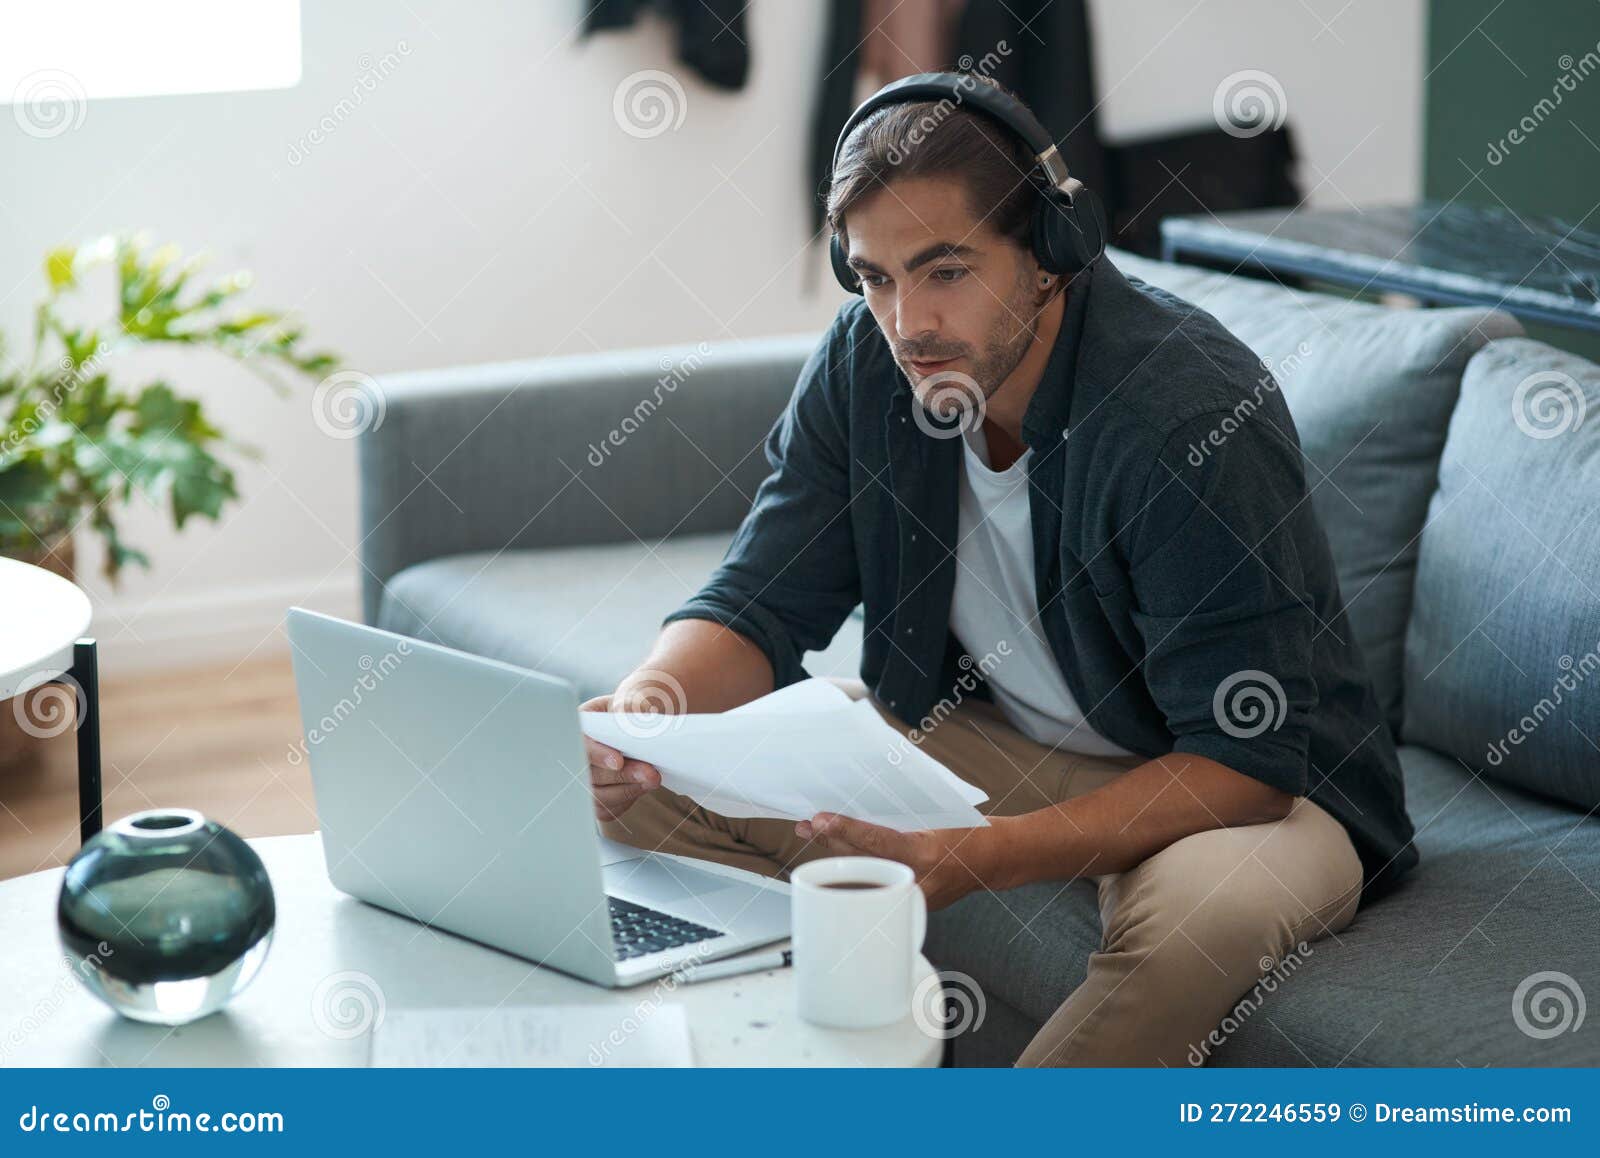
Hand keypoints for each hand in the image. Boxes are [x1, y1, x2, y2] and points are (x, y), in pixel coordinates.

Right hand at [579, 693, 663, 820]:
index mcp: (578, 725)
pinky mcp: (595, 796)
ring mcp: (583, 777)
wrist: (642, 725)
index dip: (596, 754)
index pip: (579, 743)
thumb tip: (625, 716)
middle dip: (621, 777)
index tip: (618, 761)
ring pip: (596, 797)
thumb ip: (630, 706)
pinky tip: (643, 786)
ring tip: (653, 779)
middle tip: (651, 775)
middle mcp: (575, 753)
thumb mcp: (635, 700)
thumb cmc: (636, 709)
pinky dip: (626, 801)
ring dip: (627, 791)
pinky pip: (606, 810)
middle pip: (587, 775)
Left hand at [794, 812, 1004, 909]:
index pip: (876, 842)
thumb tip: (858, 813)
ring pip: (865, 875)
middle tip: (808, 826)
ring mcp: (914, 898)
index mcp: (926, 854)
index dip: (845, 829)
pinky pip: (877, 886)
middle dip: (832, 842)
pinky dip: (857, 869)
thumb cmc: (971, 831)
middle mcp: (918, 880)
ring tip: (814, 836)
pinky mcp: (912, 907)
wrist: (996, 859)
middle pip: (863, 861)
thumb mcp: (936, 817)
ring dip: (838, 855)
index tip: (820, 819)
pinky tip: (839, 857)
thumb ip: (899, 821)